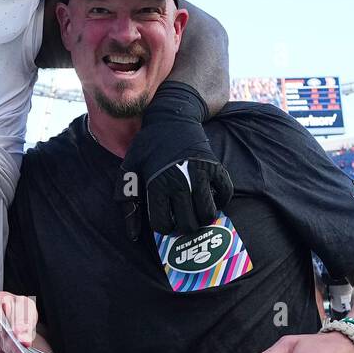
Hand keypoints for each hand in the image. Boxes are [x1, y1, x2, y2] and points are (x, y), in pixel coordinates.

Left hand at [118, 83, 232, 238]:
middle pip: (189, 224)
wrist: (171, 117)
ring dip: (202, 218)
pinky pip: (225, 194)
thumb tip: (133, 236)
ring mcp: (200, 175)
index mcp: (156, 185)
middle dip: (184, 227)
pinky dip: (221, 201)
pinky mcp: (214, 167)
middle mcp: (180, 182)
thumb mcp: (129, 170)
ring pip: (208, 214)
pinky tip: (210, 197)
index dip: (164, 228)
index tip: (165, 220)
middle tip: (181, 219)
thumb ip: (128, 203)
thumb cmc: (147, 146)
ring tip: (195, 211)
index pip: (164, 225)